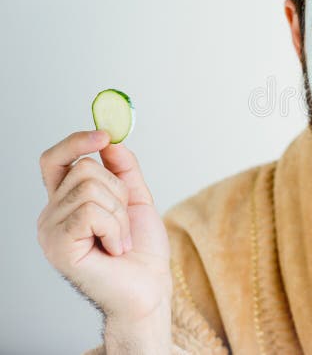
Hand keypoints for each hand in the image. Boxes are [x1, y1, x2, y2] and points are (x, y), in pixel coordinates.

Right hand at [37, 130, 171, 322]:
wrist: (148, 287)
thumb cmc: (141, 250)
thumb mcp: (136, 198)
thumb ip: (123, 168)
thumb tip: (111, 140)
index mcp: (65, 202)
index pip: (55, 159)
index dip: (76, 142)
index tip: (104, 136)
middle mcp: (51, 214)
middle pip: (84, 169)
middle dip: (118, 191)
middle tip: (123, 223)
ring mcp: (50, 231)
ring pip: (90, 188)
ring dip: (119, 214)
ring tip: (120, 239)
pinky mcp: (58, 246)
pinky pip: (91, 212)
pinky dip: (115, 228)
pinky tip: (115, 249)